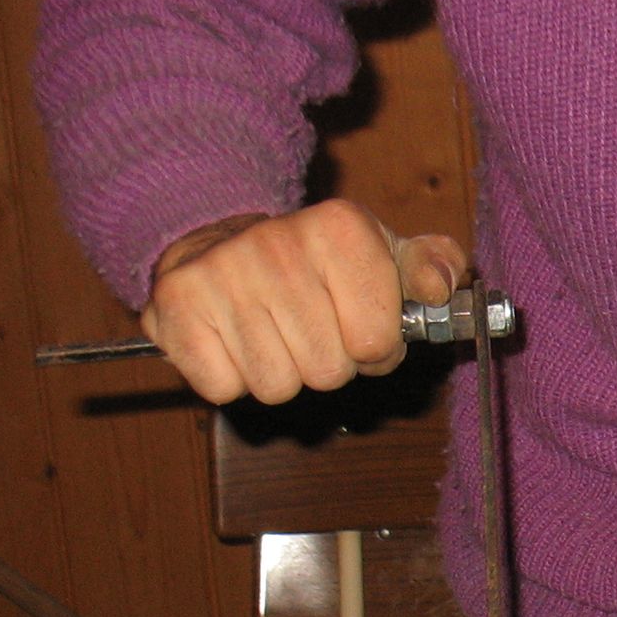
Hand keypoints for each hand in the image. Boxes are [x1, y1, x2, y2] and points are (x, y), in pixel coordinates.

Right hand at [140, 199, 470, 403]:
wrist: (217, 240)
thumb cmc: (315, 262)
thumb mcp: (382, 253)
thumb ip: (431, 267)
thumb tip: (440, 286)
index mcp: (340, 228)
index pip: (378, 342)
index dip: (374, 349)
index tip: (357, 324)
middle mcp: (277, 244)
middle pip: (328, 372)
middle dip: (326, 363)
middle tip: (309, 329)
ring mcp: (220, 274)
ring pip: (277, 386)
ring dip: (280, 372)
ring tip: (271, 332)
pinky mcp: (175, 307)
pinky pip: (224, 388)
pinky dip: (230, 377)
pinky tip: (232, 339)